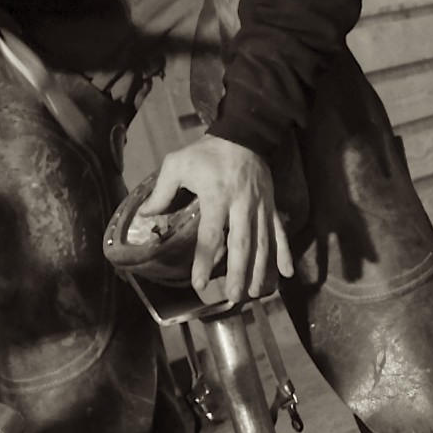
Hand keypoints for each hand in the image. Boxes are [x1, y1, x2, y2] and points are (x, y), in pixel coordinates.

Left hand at [130, 135, 294, 305]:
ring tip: (255, 293)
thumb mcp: (177, 164)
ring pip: (263, 242)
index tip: (200, 284)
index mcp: (217, 197)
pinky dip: (284, 253)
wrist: (244, 134)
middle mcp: (241, 205)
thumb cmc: (207, 152)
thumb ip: (161, 192)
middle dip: (240, 272)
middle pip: (242, 244)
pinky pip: (280, 232)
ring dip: (260, 269)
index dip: (205, 261)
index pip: (211, 235)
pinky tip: (287, 274)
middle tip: (235, 297)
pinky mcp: (271, 205)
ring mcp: (260, 206)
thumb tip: (146, 217)